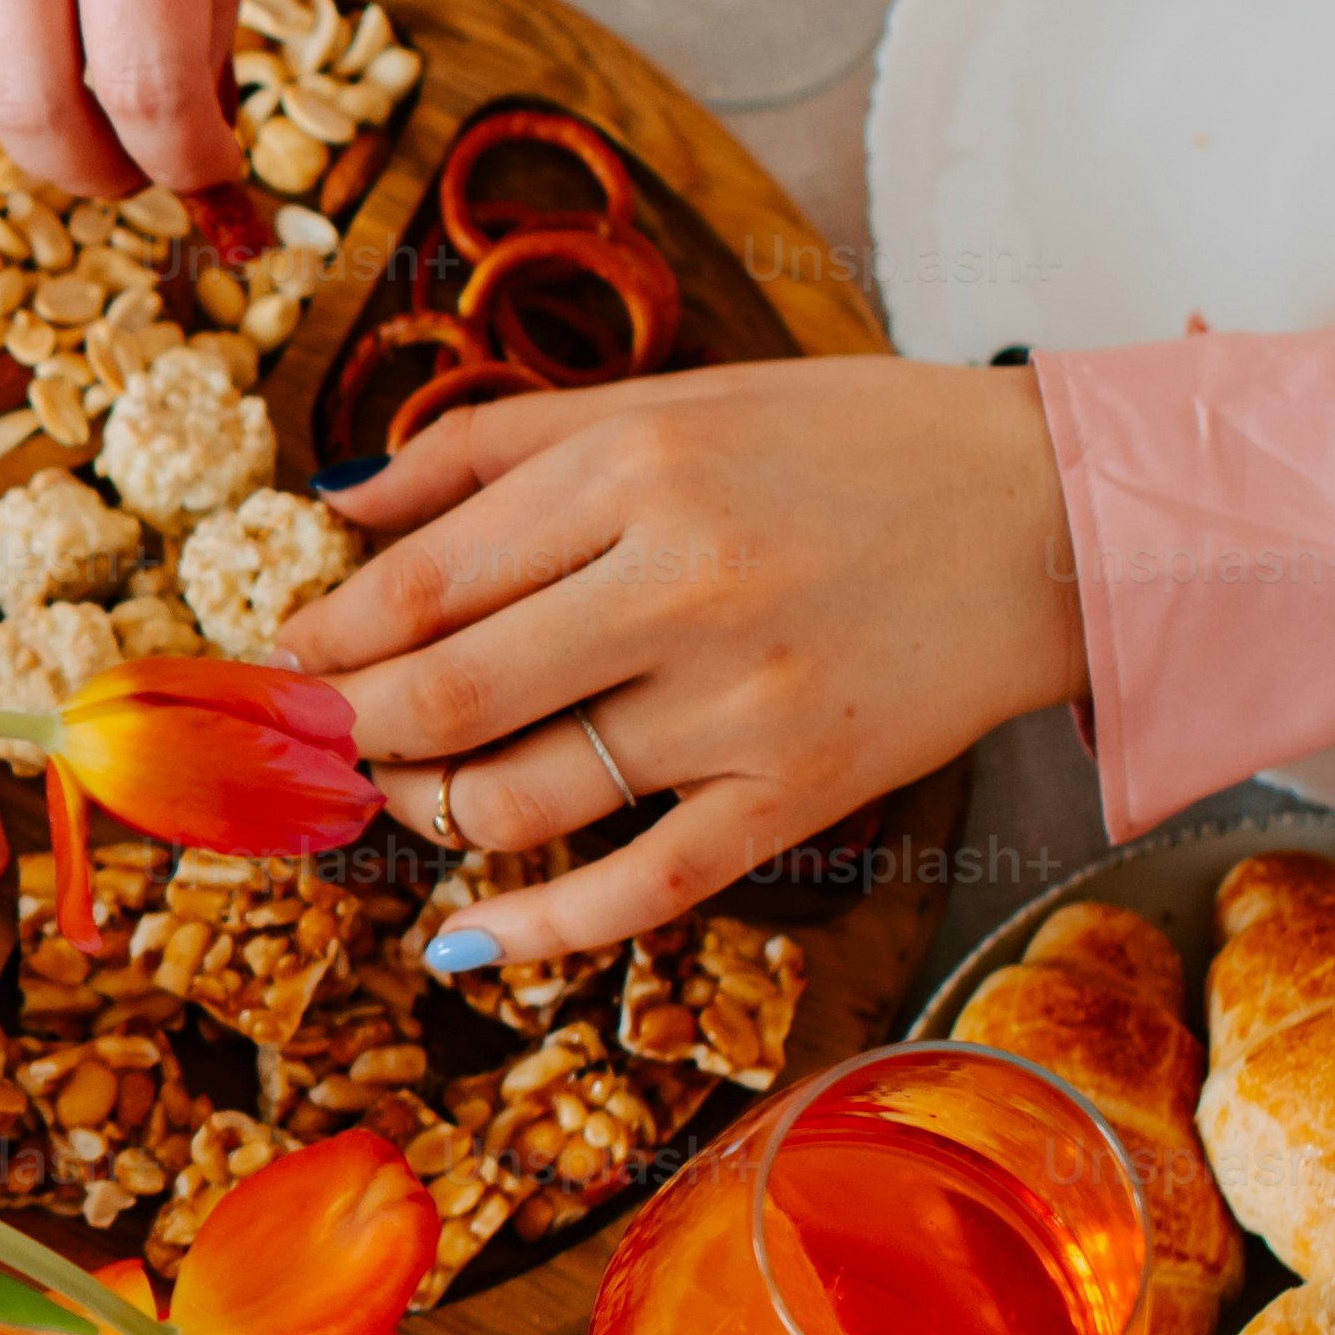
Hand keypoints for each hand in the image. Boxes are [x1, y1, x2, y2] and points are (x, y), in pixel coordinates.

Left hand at [289, 359, 1086, 962]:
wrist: (1054, 516)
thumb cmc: (850, 445)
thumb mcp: (670, 399)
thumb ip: (491, 448)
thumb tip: (335, 502)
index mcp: (639, 471)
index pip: (422, 583)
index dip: (324, 640)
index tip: (280, 662)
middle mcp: (682, 589)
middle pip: (446, 696)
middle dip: (348, 733)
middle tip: (308, 742)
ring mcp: (741, 708)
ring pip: (519, 797)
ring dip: (420, 812)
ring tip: (394, 795)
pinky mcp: (797, 798)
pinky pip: (635, 891)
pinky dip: (530, 926)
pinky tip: (462, 935)